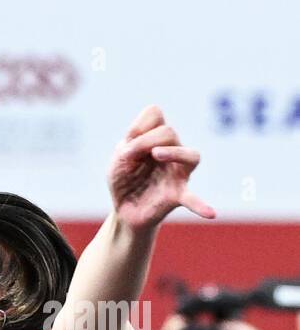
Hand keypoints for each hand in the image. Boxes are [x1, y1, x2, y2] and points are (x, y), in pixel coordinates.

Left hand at [108, 105, 215, 231]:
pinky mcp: (177, 195)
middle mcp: (173, 151)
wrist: (123, 208)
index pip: (156, 115)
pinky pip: (193, 199)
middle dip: (144, 141)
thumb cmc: (124, 180)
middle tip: (129, 157)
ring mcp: (178, 173)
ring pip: (192, 155)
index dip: (138, 126)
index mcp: (157, 138)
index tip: (125, 146)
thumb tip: (150, 148)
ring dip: (174, 152)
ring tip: (157, 155)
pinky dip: (201, 205)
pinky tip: (211, 214)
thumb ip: (130, 146)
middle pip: (169, 132)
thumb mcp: (118, 160)